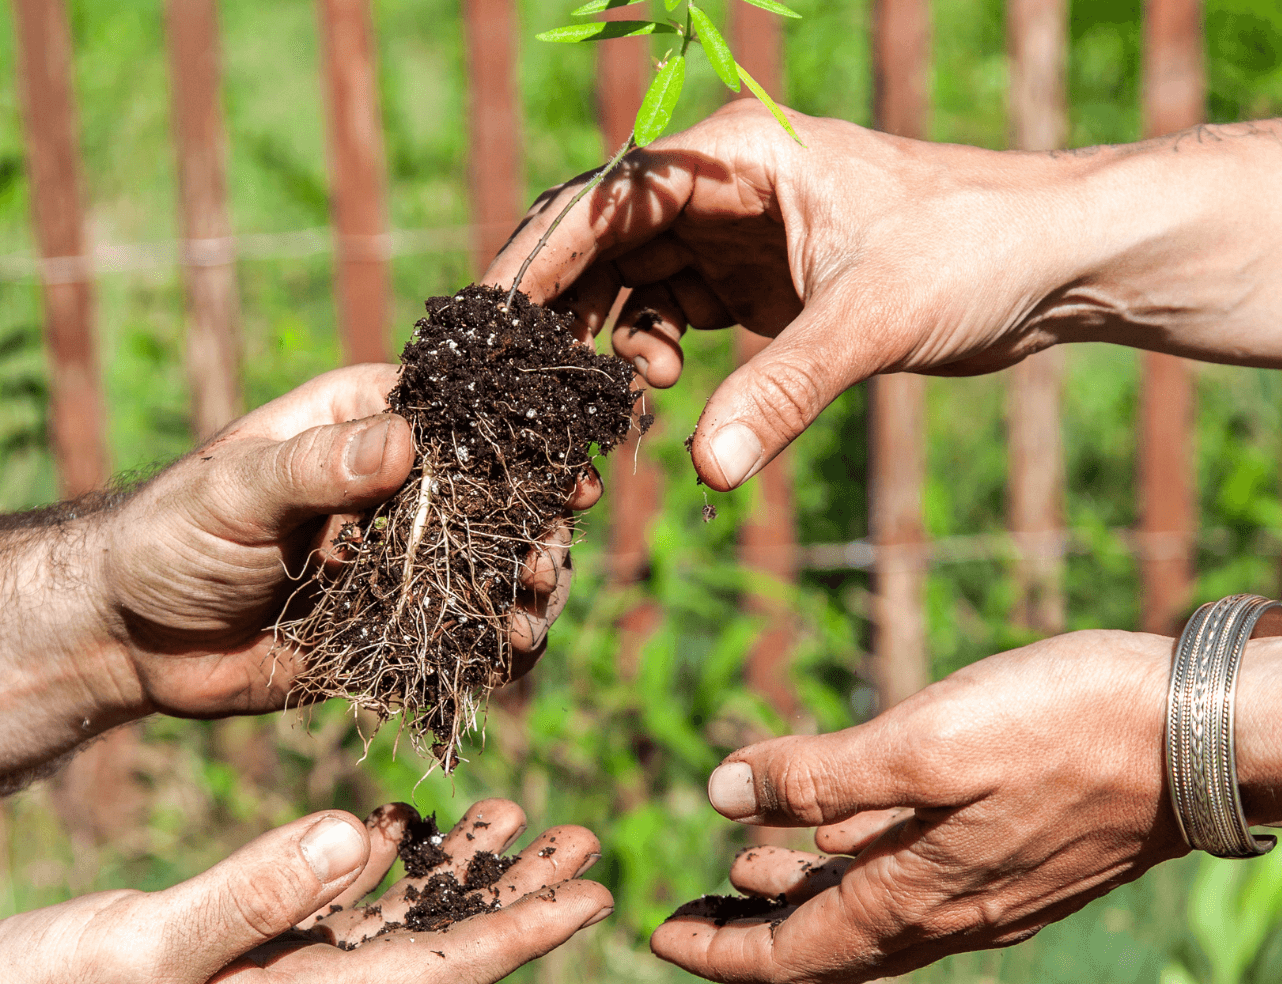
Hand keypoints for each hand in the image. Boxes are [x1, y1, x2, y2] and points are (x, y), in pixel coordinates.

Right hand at [0, 799, 612, 983]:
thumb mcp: (140, 948)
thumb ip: (248, 897)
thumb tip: (357, 841)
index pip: (440, 971)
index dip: (524, 933)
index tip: (596, 892)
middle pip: (442, 947)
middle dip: (517, 897)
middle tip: (585, 839)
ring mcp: (279, 973)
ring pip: (399, 922)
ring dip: (459, 873)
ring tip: (519, 821)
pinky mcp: (246, 951)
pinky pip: (333, 911)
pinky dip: (375, 867)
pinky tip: (398, 824)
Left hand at [96, 364, 599, 719]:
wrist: (131, 635)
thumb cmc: (170, 534)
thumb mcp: (237, 490)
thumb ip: (318, 468)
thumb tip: (404, 441)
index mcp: (362, 423)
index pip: (458, 419)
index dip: (519, 445)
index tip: (564, 477)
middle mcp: (395, 486)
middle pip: (493, 499)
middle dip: (534, 530)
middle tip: (542, 562)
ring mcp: (401, 558)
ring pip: (488, 567)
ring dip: (523, 590)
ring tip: (527, 618)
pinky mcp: (395, 626)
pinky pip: (460, 633)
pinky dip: (492, 647)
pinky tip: (508, 658)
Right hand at [483, 103, 1281, 490]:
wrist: (1055, 262)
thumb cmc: (973, 250)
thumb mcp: (872, 318)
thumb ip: (784, 390)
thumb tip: (708, 471)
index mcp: (732, 153)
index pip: (600, 200)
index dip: (533, 262)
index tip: (485, 330)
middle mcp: (719, 183)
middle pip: (596, 241)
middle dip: (553, 311)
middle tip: (513, 385)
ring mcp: (734, 230)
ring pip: (626, 282)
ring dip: (599, 342)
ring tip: (593, 404)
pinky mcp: (755, 279)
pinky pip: (669, 314)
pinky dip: (648, 354)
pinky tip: (661, 392)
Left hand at [651, 630, 1226, 982]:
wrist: (1202, 735)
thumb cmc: (1066, 726)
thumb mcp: (927, 741)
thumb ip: (819, 774)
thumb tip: (717, 795)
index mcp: (914, 894)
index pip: (793, 954)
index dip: (721, 952)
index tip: (660, 935)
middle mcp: (948, 910)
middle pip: (825, 944)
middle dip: (750, 930)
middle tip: (691, 909)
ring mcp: (988, 890)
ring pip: (871, 914)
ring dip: (801, 894)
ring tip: (747, 866)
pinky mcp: (1018, 858)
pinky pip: (915, 887)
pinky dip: (858, 869)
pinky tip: (843, 830)